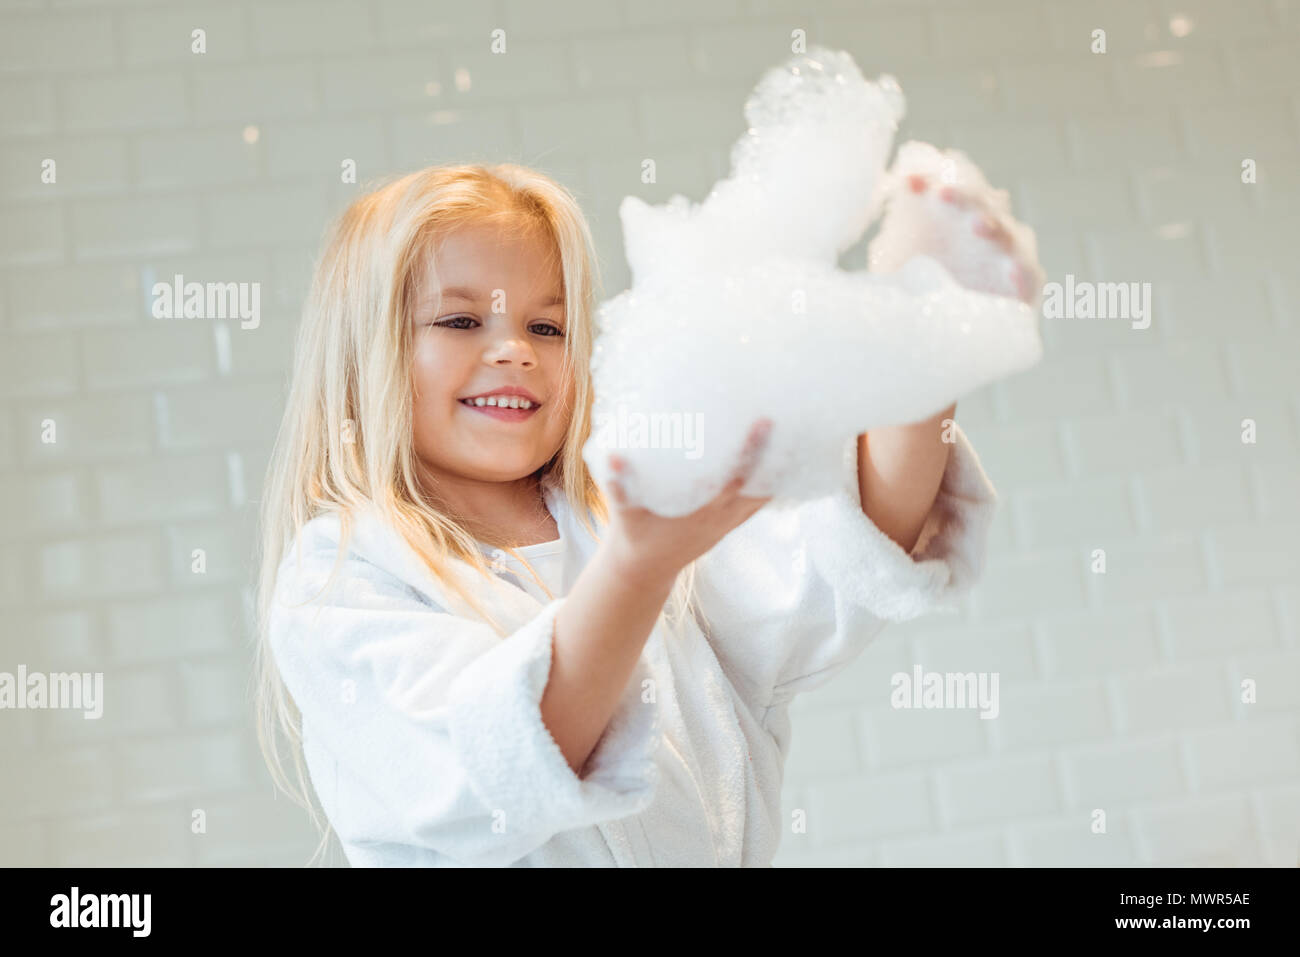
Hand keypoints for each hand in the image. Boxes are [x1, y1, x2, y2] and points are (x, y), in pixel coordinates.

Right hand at [599, 418, 774, 581]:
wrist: (646, 570)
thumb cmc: (635, 538)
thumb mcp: (625, 514)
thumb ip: (618, 486)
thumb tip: (614, 456)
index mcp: (702, 513)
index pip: (735, 480)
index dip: (750, 453)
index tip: (762, 423)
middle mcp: (722, 517)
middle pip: (759, 485)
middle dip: (773, 453)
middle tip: (785, 417)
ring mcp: (728, 523)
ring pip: (764, 496)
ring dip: (779, 470)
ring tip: (793, 435)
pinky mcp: (728, 524)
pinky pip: (757, 504)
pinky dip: (771, 485)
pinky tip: (780, 463)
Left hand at [867, 144, 1045, 306]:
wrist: (939, 333)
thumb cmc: (915, 293)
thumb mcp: (893, 270)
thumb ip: (888, 245)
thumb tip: (882, 216)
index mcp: (950, 219)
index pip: (945, 193)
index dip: (928, 184)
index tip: (907, 182)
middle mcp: (982, 230)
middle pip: (978, 205)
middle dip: (961, 196)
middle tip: (942, 193)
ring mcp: (1006, 255)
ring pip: (1006, 234)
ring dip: (992, 227)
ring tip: (977, 225)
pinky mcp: (1025, 286)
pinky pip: (1028, 276)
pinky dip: (1021, 271)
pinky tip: (1010, 271)